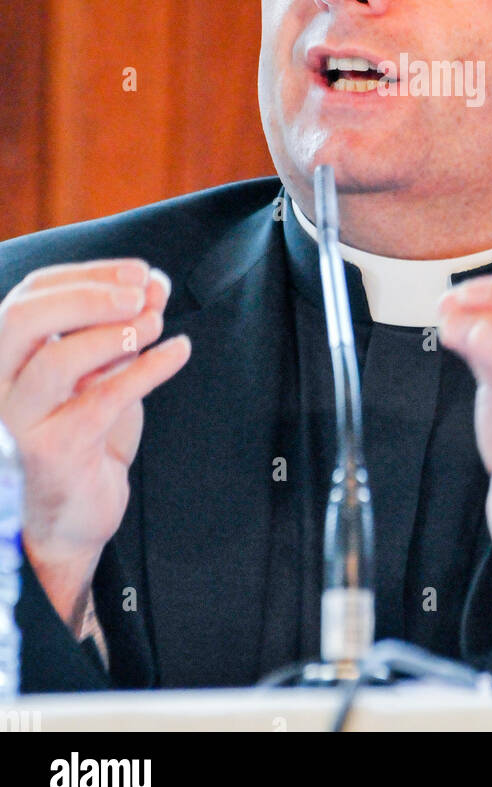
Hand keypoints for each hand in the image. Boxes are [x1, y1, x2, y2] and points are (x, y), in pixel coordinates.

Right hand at [0, 259, 190, 630]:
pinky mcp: (52, 452)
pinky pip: (102, 400)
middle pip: (24, 319)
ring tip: (156, 325)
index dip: (88, 274)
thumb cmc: (86, 433)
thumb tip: (155, 284)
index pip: (32, 293)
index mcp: (8, 356)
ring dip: (114, 334)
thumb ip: (124, 325)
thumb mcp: (105, 369)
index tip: (139, 271)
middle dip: (88, 296)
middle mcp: (1, 385)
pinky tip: (179, 352)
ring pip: (56, 361)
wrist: (77, 515)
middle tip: (140, 293)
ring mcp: (20, 420)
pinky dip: (148, 370)